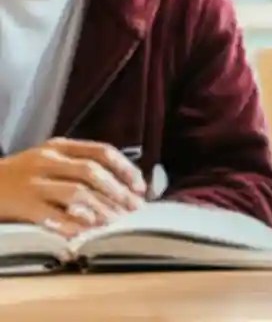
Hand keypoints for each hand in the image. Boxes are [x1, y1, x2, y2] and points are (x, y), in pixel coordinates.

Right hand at [0, 138, 146, 237]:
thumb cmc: (24, 175)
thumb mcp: (51, 160)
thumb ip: (81, 166)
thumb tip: (124, 184)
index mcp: (59, 147)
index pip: (102, 152)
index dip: (126, 169)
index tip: (140, 186)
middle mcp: (47, 161)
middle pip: (92, 173)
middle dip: (118, 192)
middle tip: (133, 208)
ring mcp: (34, 183)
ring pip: (76, 194)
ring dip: (101, 209)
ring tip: (115, 221)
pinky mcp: (23, 205)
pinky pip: (53, 216)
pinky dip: (73, 224)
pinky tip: (86, 231)